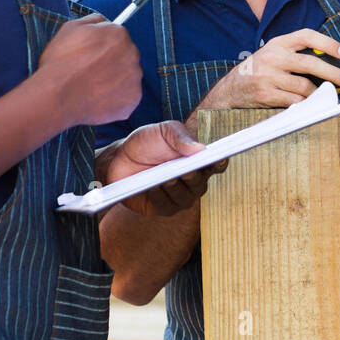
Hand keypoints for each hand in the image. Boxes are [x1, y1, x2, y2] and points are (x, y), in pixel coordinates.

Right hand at [36, 14, 141, 126]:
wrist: (56, 97)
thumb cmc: (60, 63)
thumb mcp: (70, 28)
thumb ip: (93, 20)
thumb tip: (104, 20)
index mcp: (118, 34)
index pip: (117, 37)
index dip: (103, 47)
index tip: (93, 56)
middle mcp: (132, 53)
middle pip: (125, 56)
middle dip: (112, 62)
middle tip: (92, 72)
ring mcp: (135, 77)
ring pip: (127, 76)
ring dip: (115, 80)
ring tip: (93, 86)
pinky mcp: (133, 97)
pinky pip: (127, 96)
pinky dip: (116, 98)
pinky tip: (99, 98)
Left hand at [101, 120, 226, 216]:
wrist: (119, 158)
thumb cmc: (146, 143)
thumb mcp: (163, 131)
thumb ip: (181, 137)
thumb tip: (200, 149)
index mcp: (197, 161)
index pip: (216, 165)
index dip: (220, 162)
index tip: (220, 157)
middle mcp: (192, 181)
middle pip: (201, 183)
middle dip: (194, 177)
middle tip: (188, 170)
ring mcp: (178, 196)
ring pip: (185, 196)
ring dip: (176, 187)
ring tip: (167, 177)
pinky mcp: (162, 208)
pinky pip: (165, 205)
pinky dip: (160, 196)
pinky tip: (153, 187)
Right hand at [201, 29, 339, 109]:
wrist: (230, 90)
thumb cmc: (258, 71)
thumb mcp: (273, 54)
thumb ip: (295, 54)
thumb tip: (328, 63)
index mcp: (277, 44)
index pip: (306, 36)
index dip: (327, 43)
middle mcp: (273, 57)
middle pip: (310, 63)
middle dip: (334, 74)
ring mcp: (268, 76)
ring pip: (305, 87)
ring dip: (319, 94)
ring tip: (324, 96)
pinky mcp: (266, 94)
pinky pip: (294, 102)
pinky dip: (305, 105)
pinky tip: (308, 105)